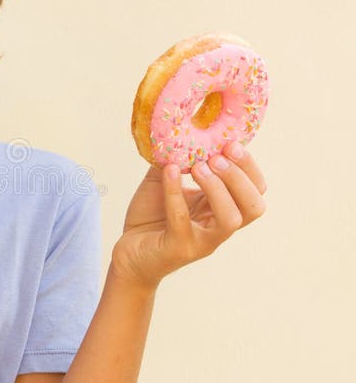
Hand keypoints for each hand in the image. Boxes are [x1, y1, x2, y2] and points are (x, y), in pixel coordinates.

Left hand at [110, 142, 267, 290]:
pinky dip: (175, 193)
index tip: (230, 143)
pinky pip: (182, 220)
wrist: (128, 252)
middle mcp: (218, 227)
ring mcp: (201, 241)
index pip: (256, 190)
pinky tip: (170, 172)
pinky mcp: (178, 248)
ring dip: (218, 189)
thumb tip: (181, 130)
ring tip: (199, 167)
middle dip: (240, 177)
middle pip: (254, 206)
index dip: (249, 167)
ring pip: (231, 219)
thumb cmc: (150, 217)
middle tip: (217, 156)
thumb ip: (178, 159)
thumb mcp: (165, 181)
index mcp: (222, 209)